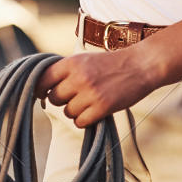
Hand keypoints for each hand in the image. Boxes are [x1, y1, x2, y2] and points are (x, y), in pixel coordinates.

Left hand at [36, 47, 156, 128]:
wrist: (141, 65)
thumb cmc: (111, 64)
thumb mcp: (85, 59)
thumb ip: (65, 71)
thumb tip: (40, 87)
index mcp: (72, 62)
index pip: (42, 79)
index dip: (39, 89)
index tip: (42, 94)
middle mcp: (79, 77)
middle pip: (54, 98)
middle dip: (62, 100)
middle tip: (76, 96)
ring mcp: (90, 93)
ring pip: (67, 112)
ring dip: (76, 111)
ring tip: (90, 101)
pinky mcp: (102, 107)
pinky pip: (80, 122)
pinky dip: (85, 120)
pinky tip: (94, 111)